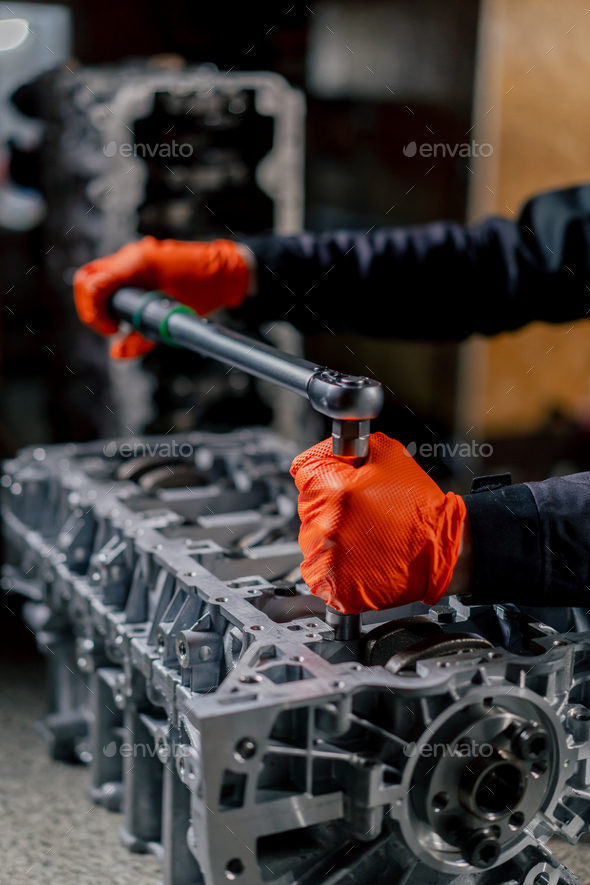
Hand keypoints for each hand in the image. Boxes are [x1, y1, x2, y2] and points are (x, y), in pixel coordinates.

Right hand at [73, 237, 250, 357]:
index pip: (93, 283)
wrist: (227, 271)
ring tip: (122, 323)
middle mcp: (131, 255)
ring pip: (97, 277)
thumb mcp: (175, 319)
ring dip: (101, 302)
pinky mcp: (138, 263)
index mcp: (138, 264)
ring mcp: (134, 257)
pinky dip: (114, 297)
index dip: (94, 312)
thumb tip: (116, 353)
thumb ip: (144, 339)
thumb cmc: (207, 289)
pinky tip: (132, 313)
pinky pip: (113, 278)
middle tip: (112, 329)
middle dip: (91, 308)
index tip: (113, 331)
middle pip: (87, 278)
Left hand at [290, 432, 467, 613]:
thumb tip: (336, 448)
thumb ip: (356, 445)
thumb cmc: (421, 511)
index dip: (325, 465)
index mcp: (335, 491)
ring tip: (364, 532)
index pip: (304, 468)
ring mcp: (325, 559)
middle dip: (329, 499)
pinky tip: (359, 554)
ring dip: (331, 530)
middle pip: (308, 501)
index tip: (339, 472)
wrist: (441, 555)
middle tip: (361, 506)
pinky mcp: (330, 584)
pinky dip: (333, 560)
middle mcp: (325, 526)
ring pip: (312, 533)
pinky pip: (317, 566)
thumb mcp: (393, 458)